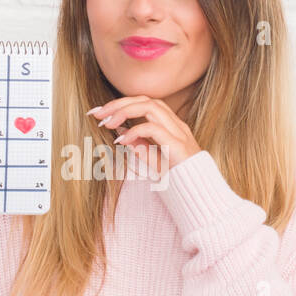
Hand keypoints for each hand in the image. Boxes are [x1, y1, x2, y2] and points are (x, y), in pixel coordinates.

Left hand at [88, 95, 202, 173]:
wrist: (198, 195)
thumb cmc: (178, 180)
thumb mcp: (154, 160)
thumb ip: (141, 145)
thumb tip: (121, 132)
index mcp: (171, 125)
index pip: (145, 103)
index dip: (121, 103)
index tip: (99, 112)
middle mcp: (176, 125)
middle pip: (146, 99)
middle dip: (118, 103)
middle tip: (97, 114)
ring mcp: (179, 133)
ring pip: (150, 107)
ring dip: (124, 111)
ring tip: (107, 123)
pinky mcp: (177, 145)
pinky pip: (153, 129)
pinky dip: (134, 131)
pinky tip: (121, 141)